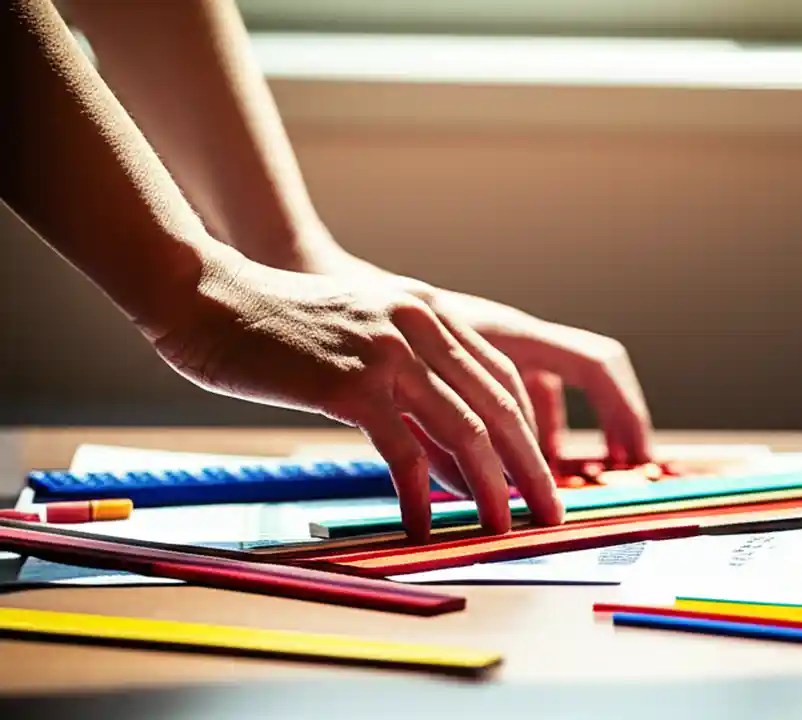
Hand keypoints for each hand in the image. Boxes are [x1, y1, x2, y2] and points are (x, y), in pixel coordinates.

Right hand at [151, 249, 563, 540]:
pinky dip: (420, 495)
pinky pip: (404, 452)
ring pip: (466, 430)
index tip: (541, 474)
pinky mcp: (352, 384)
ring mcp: (389, 351)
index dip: (529, 431)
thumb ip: (414, 396)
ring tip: (502, 528)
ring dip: (492, 487)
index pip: (503, 377)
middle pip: (500, 405)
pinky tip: (424, 526)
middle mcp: (421, 323)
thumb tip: (460, 470)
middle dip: (532, 466)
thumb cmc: (280, 332)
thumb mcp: (365, 347)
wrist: (208, 300)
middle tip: (550, 512)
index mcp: (429, 310)